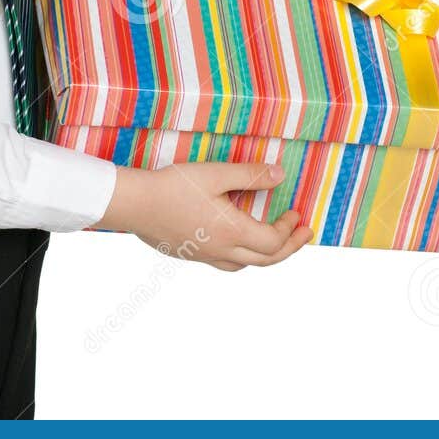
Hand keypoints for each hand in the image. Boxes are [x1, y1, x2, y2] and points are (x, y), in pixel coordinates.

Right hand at [96, 161, 312, 270]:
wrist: (135, 204)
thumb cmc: (174, 186)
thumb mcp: (215, 173)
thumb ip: (249, 175)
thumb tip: (281, 176)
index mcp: (232, 231)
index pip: (273, 242)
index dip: (289, 230)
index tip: (295, 213)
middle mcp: (221, 250)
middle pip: (266, 260)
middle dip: (289, 248)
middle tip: (302, 235)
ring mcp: (205, 256)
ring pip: (245, 265)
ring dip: (266, 256)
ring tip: (275, 242)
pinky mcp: (191, 255)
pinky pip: (226, 263)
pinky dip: (243, 256)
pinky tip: (238, 242)